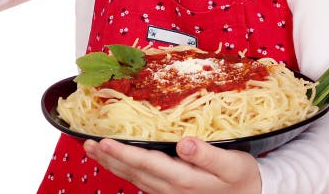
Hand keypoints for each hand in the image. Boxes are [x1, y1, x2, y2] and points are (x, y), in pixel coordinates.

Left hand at [83, 136, 261, 193]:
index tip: (104, 141)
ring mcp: (169, 193)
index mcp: (184, 180)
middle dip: (109, 158)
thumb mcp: (232, 165)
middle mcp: (171, 189)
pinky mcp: (171, 192)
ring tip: (93, 149)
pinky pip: (142, 181)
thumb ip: (208, 156)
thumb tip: (184, 143)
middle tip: (86, 142)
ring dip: (113, 164)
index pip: (147, 164)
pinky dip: (126, 169)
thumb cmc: (242, 178)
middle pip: (133, 173)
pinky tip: (117, 160)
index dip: (124, 153)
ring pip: (134, 178)